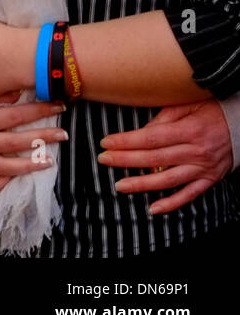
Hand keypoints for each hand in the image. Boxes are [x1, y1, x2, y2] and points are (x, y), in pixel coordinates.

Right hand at [0, 92, 66, 194]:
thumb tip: (17, 94)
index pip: (17, 116)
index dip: (40, 110)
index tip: (58, 106)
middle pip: (18, 142)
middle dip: (44, 138)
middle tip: (63, 134)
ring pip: (7, 167)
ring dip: (31, 164)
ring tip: (49, 161)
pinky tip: (11, 178)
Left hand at [98, 101, 232, 213]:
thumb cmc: (210, 110)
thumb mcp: (186, 105)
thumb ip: (163, 118)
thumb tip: (140, 133)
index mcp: (188, 130)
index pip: (150, 138)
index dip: (126, 142)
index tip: (106, 143)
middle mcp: (196, 151)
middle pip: (154, 158)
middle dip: (126, 160)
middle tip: (103, 160)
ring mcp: (203, 168)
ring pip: (168, 180)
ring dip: (142, 185)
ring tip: (120, 186)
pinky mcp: (210, 179)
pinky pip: (189, 195)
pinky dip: (171, 204)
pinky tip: (153, 209)